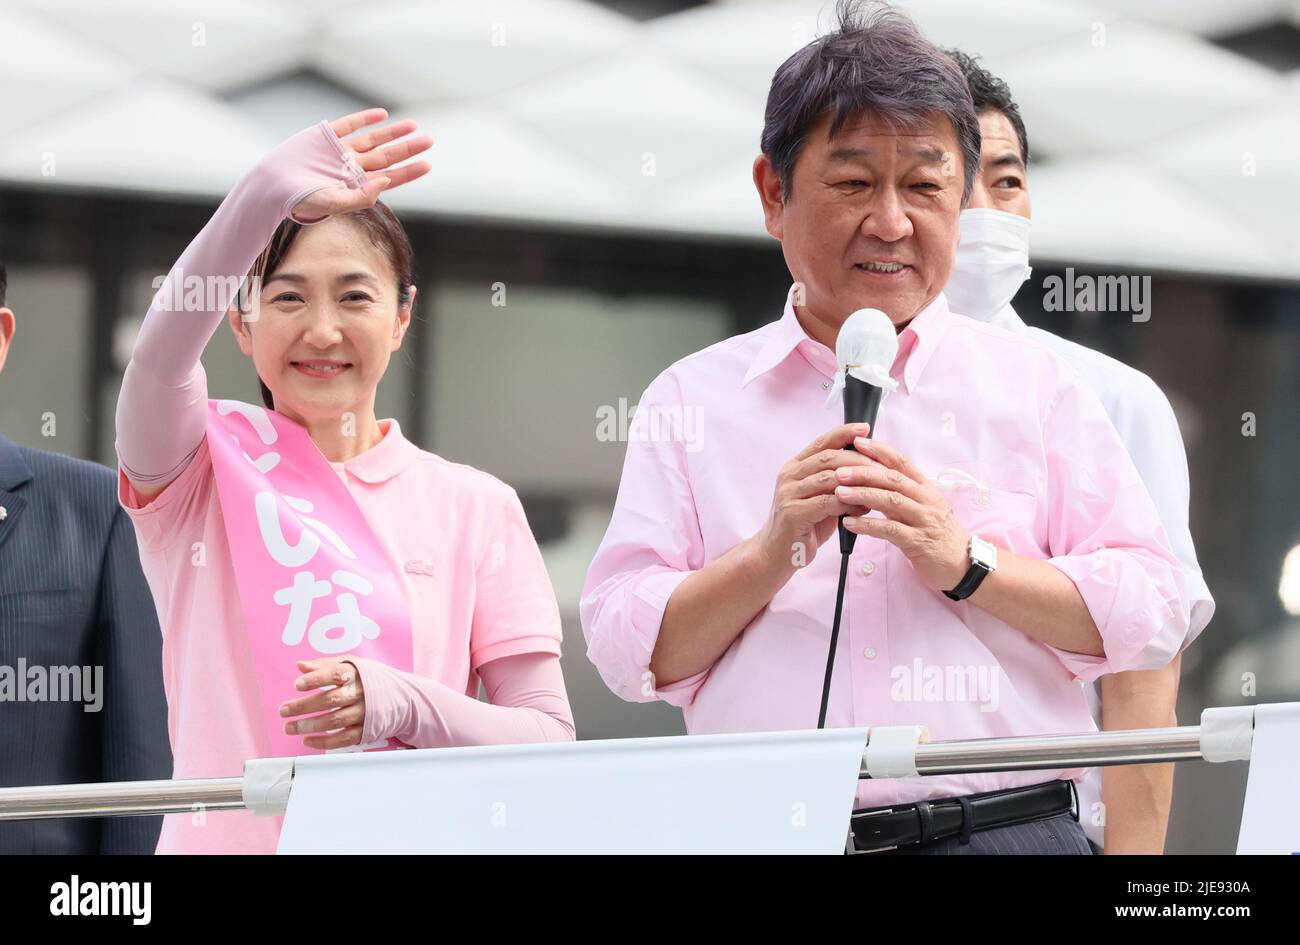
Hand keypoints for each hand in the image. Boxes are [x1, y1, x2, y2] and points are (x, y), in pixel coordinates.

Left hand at [279, 656, 366, 749]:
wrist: (402, 698)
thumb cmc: (371, 679)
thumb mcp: (353, 665)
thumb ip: (325, 665)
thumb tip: (300, 666)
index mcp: (356, 674)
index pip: (334, 674)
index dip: (315, 679)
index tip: (297, 684)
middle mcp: (361, 693)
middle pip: (330, 700)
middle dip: (304, 706)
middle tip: (283, 710)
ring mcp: (364, 713)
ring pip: (334, 721)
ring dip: (309, 726)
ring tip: (289, 727)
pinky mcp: (366, 731)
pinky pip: (343, 739)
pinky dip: (324, 742)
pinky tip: (307, 740)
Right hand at [292, 108, 432, 220]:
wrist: (271, 185)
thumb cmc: (301, 201)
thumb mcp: (333, 204)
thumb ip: (361, 196)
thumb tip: (386, 181)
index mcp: (357, 186)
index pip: (390, 178)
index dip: (409, 171)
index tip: (428, 164)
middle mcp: (352, 168)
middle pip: (387, 157)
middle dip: (408, 149)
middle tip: (429, 141)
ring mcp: (340, 151)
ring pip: (373, 140)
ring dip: (393, 133)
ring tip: (413, 126)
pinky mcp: (325, 136)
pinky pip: (349, 125)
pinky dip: (365, 119)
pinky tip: (382, 115)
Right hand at [753, 422, 878, 571]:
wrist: (776, 553)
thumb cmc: (803, 525)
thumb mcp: (820, 498)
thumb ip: (837, 483)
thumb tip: (871, 472)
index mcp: (794, 467)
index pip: (821, 443)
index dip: (844, 433)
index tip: (865, 428)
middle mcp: (789, 476)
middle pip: (829, 458)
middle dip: (858, 459)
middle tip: (882, 465)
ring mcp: (789, 494)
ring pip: (829, 478)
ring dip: (857, 482)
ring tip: (877, 486)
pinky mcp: (793, 513)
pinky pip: (827, 503)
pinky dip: (849, 503)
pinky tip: (863, 507)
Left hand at [834, 436, 970, 591]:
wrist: (963, 564)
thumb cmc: (937, 534)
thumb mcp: (922, 507)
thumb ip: (902, 492)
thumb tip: (872, 476)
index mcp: (925, 488)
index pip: (901, 462)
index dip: (879, 450)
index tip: (857, 441)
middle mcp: (926, 500)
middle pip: (893, 479)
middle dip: (864, 472)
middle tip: (839, 471)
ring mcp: (924, 520)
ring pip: (891, 501)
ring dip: (863, 495)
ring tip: (839, 493)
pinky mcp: (919, 542)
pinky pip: (891, 530)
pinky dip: (868, 525)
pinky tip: (850, 523)